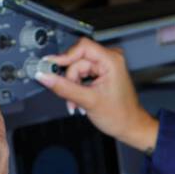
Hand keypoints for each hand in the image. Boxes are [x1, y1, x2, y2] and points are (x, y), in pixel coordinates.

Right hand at [33, 37, 159, 153]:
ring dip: (73, 87)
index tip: (49, 65)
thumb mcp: (88, 101)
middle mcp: (110, 59)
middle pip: (77, 60)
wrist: (129, 126)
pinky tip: (80, 100)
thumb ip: (64, 87)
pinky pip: (82, 74)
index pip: (82, 47)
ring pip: (77, 69)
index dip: (64, 56)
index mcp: (111, 60)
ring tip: (77, 103)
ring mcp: (106, 65)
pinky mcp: (102, 72)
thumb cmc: (120, 115)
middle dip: (70, 80)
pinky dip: (77, 88)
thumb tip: (45, 76)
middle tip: (69, 97)